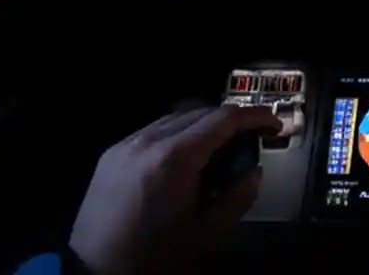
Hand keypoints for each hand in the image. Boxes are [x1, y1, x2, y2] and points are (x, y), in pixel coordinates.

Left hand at [68, 105, 282, 274]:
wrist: (93, 272)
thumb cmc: (153, 257)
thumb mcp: (206, 234)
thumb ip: (238, 198)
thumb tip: (254, 172)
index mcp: (175, 159)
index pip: (224, 118)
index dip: (255, 117)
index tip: (274, 127)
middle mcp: (148, 140)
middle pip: (200, 110)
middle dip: (231, 121)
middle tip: (249, 142)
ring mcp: (126, 144)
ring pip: (175, 116)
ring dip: (203, 126)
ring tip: (218, 152)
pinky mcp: (111, 154)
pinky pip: (153, 130)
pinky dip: (177, 135)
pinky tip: (184, 160)